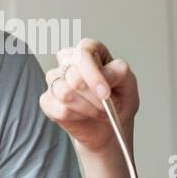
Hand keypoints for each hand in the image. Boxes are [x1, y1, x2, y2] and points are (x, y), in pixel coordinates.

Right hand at [38, 38, 138, 153]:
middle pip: (73, 75)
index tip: (105, 93)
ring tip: (98, 112)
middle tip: (106, 106)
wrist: (109, 127)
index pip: (83, 53)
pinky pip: (58, 109)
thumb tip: (106, 72)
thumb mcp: (128, 85)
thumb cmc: (118, 101)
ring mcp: (55, 80)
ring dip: (86, 108)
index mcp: (89, 50)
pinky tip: (84, 116)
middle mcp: (68, 61)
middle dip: (93, 97)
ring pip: (65, 93)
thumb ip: (120, 73)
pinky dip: (76, 117)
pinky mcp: (47, 100)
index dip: (93, 74)